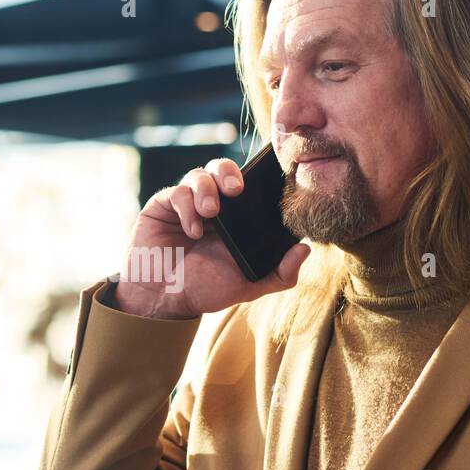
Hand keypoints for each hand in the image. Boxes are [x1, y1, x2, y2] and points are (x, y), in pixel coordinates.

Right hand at [111, 157, 309, 318]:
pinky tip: (192, 229)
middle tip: (236, 189)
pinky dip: (186, 206)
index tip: (266, 181)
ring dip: (207, 190)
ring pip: (198, 174)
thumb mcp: (249, 285)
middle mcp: (212, 204)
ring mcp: (187, 203)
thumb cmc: (206, 289)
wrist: (163, 300)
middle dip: (230, 172)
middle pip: (223, 169)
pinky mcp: (163, 205)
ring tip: (211, 213)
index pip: (249, 185)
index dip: (258, 176)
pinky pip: (176, 192)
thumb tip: (306, 249)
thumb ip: (280, 273)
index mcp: (235, 217)